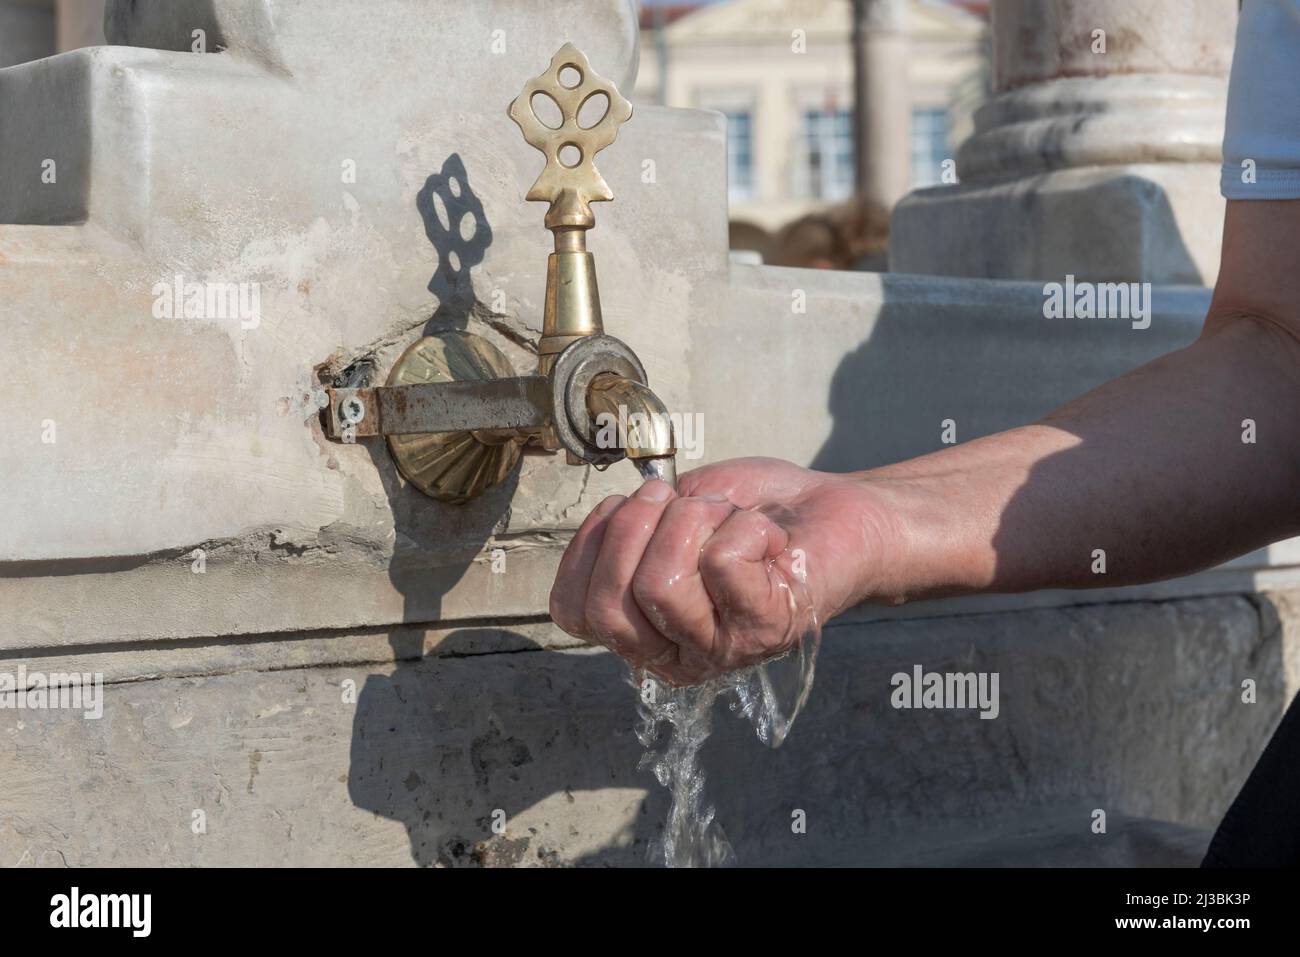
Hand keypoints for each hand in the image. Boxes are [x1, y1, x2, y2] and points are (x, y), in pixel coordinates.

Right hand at [549, 457, 888, 684]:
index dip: (589, 546)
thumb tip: (609, 528)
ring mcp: (721, 647)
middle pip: (610, 608)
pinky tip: (763, 532)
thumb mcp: (669, 514)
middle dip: (632, 529)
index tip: (629, 509)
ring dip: (690, 520)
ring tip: (724, 513)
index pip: (573, 614)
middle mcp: (677, 653)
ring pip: (660, 586)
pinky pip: (721, 563)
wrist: (833, 510)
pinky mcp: (766, 626)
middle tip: (673, 502)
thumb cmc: (751, 511)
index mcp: (645, 632)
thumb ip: (628, 532)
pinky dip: (739, 524)